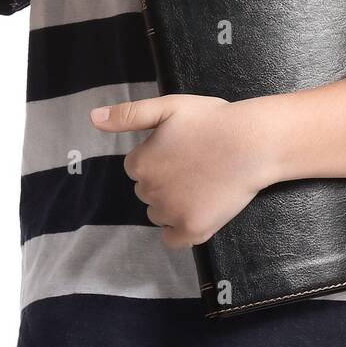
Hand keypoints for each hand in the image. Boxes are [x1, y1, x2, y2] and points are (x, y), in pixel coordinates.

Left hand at [89, 94, 274, 248]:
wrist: (253, 142)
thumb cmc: (212, 120)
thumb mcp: (168, 106)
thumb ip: (128, 114)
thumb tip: (92, 118)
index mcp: (140, 164)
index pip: (137, 168)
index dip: (159, 157)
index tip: (181, 148)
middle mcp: (150, 192)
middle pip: (147, 191)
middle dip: (164, 180)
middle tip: (195, 162)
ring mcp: (172, 214)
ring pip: (159, 214)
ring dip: (172, 203)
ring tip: (202, 181)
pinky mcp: (193, 231)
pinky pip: (172, 240)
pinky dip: (179, 230)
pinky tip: (196, 210)